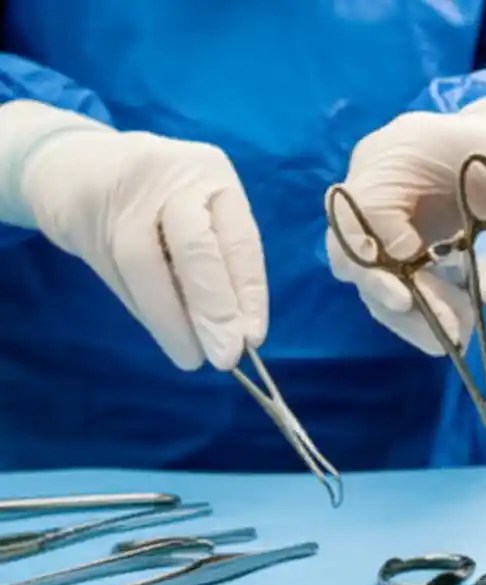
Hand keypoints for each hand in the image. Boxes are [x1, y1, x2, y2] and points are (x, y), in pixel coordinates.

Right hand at [13, 102, 265, 370]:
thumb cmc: (151, 197)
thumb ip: (214, 259)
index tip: (253, 338)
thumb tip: (235, 331)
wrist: (69, 162)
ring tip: (191, 357)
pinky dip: (144, 309)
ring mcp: (123, 191)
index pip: (240, 239)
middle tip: (225, 356)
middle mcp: (171, 174)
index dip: (249, 293)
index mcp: (211, 172)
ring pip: (147, 264)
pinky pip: (115, 271)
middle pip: (196, 248)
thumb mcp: (192, 211)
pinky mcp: (82, 211)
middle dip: (214, 309)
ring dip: (172, 320)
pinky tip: (163, 332)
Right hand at [327, 96, 485, 355]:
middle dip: (395, 297)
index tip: (414, 294)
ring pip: (366, 273)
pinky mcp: (390, 237)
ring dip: (407, 312)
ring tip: (460, 332)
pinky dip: (417, 305)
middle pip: (350, 247)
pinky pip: (388, 277)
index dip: (379, 254)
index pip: (361, 207)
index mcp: (399, 151)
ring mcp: (376, 209)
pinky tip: (456, 322)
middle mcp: (373, 178)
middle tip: (450, 331)